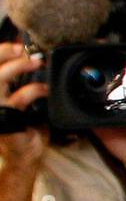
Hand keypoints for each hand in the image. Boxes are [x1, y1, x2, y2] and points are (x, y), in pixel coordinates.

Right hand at [0, 44, 48, 170]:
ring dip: (18, 66)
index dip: (1, 52)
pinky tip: (45, 89)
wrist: (25, 155)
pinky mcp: (5, 118)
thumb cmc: (23, 128)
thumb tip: (33, 61)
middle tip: (23, 50)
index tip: (17, 45)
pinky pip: (19, 98)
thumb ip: (22, 84)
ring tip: (36, 62)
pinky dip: (35, 90)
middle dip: (5, 53)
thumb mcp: (21, 101)